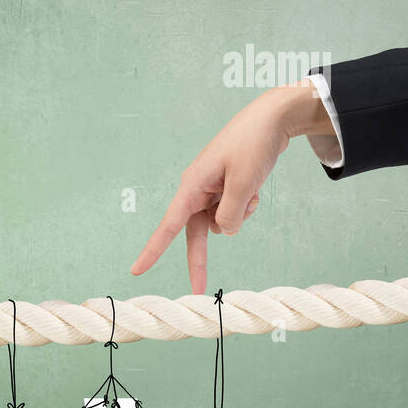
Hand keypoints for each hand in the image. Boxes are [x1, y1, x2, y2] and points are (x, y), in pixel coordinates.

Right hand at [130, 79, 335, 294]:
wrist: (271, 119)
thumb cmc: (252, 144)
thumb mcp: (244, 182)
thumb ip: (231, 213)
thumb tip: (225, 232)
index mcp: (192, 186)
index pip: (169, 225)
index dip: (153, 250)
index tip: (137, 270)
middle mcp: (198, 190)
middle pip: (195, 233)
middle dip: (200, 259)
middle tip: (200, 289)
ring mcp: (213, 190)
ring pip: (223, 221)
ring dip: (241, 212)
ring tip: (253, 187)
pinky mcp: (227, 189)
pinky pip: (235, 210)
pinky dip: (248, 204)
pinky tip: (256, 185)